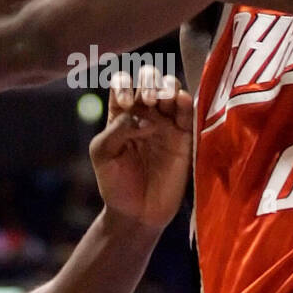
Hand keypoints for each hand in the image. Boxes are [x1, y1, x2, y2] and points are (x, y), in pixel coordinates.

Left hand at [89, 66, 193, 231]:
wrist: (138, 213)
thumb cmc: (115, 184)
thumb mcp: (103, 154)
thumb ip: (115, 130)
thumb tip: (139, 114)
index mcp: (120, 113)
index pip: (123, 83)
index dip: (125, 85)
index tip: (127, 104)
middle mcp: (144, 112)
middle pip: (149, 78)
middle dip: (149, 81)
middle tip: (147, 101)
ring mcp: (166, 123)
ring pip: (171, 88)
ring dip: (168, 87)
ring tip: (162, 100)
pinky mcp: (185, 136)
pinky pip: (189, 112)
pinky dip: (187, 101)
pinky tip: (181, 100)